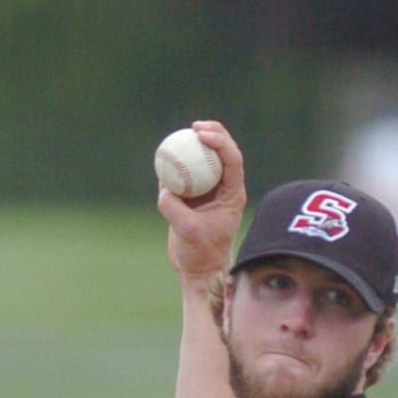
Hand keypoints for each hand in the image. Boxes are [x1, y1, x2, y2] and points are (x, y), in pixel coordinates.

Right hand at [157, 120, 246, 281]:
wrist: (198, 269)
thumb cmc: (200, 254)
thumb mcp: (188, 232)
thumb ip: (175, 209)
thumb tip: (164, 190)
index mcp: (233, 194)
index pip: (232, 160)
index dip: (220, 142)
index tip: (201, 135)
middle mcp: (224, 189)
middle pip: (222, 152)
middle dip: (212, 133)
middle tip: (194, 127)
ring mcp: (208, 191)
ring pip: (204, 159)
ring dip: (194, 145)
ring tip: (179, 136)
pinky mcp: (192, 196)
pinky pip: (186, 172)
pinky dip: (177, 163)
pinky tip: (164, 156)